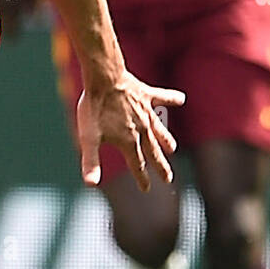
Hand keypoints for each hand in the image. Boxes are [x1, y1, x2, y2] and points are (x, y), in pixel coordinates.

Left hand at [77, 73, 184, 192]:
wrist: (104, 78)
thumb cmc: (94, 108)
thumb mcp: (88, 138)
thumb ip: (90, 162)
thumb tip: (90, 184)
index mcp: (129, 141)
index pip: (137, 165)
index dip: (141, 178)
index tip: (146, 189)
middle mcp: (142, 129)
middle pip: (153, 152)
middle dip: (160, 167)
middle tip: (169, 179)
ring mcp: (146, 112)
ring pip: (160, 130)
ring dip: (166, 140)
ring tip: (172, 148)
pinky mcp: (146, 95)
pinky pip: (162, 98)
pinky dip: (171, 99)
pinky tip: (181, 99)